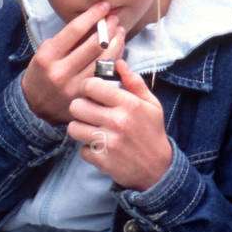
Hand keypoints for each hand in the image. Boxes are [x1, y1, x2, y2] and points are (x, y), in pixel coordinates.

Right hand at [21, 1, 126, 124]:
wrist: (35, 106)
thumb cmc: (42, 73)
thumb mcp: (45, 53)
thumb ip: (66, 39)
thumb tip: (94, 20)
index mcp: (47, 56)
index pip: (74, 30)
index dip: (92, 15)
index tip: (103, 6)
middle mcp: (61, 72)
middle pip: (94, 45)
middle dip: (108, 27)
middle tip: (115, 18)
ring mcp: (75, 87)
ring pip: (105, 60)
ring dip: (116, 42)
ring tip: (119, 31)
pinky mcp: (86, 97)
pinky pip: (107, 75)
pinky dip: (115, 60)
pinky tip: (118, 50)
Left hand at [66, 57, 172, 191]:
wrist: (158, 169)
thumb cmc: (152, 132)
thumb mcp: (151, 104)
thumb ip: (134, 83)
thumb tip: (118, 62)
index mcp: (129, 104)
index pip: (91, 86)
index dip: (86, 88)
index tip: (90, 93)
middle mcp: (118, 121)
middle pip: (77, 106)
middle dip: (80, 108)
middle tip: (88, 113)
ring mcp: (109, 142)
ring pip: (73, 128)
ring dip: (80, 128)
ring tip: (91, 129)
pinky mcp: (102, 160)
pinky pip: (81, 149)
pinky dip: (88, 150)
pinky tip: (100, 147)